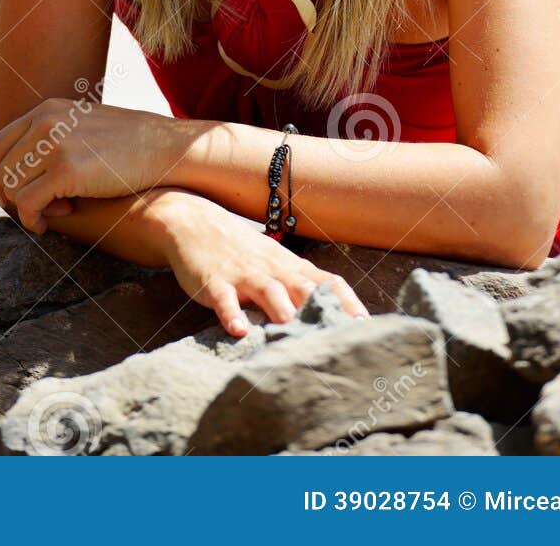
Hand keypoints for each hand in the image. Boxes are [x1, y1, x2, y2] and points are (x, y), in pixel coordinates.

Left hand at [0, 98, 181, 234]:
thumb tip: (27, 162)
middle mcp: (45, 121)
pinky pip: (27, 203)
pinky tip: (52, 221)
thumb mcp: (84, 124)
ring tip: (56, 209)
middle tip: (45, 204)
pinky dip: (32, 219)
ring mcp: (54, 144)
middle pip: (2, 168)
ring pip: (12, 187)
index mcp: (47, 109)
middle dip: (17, 193)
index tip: (20, 192)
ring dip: (28, 206)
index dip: (3, 173)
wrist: (163, 147)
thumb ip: (55, 134)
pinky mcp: (66, 170)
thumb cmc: (129, 143)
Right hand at [161, 191, 370, 337]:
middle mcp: (273, 269)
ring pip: (268, 292)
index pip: (328, 282)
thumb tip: (329, 320)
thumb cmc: (242, 251)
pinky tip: (238, 330)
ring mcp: (243, 274)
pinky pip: (224, 298)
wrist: (195, 221)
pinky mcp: (214, 281)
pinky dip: (231, 313)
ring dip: (282, 311)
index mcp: (290, 267)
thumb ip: (299, 289)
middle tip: (339, 338)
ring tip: (292, 335)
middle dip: (322, 311)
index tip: (365, 327)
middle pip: (304, 287)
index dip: (348, 303)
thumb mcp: (275, 264)